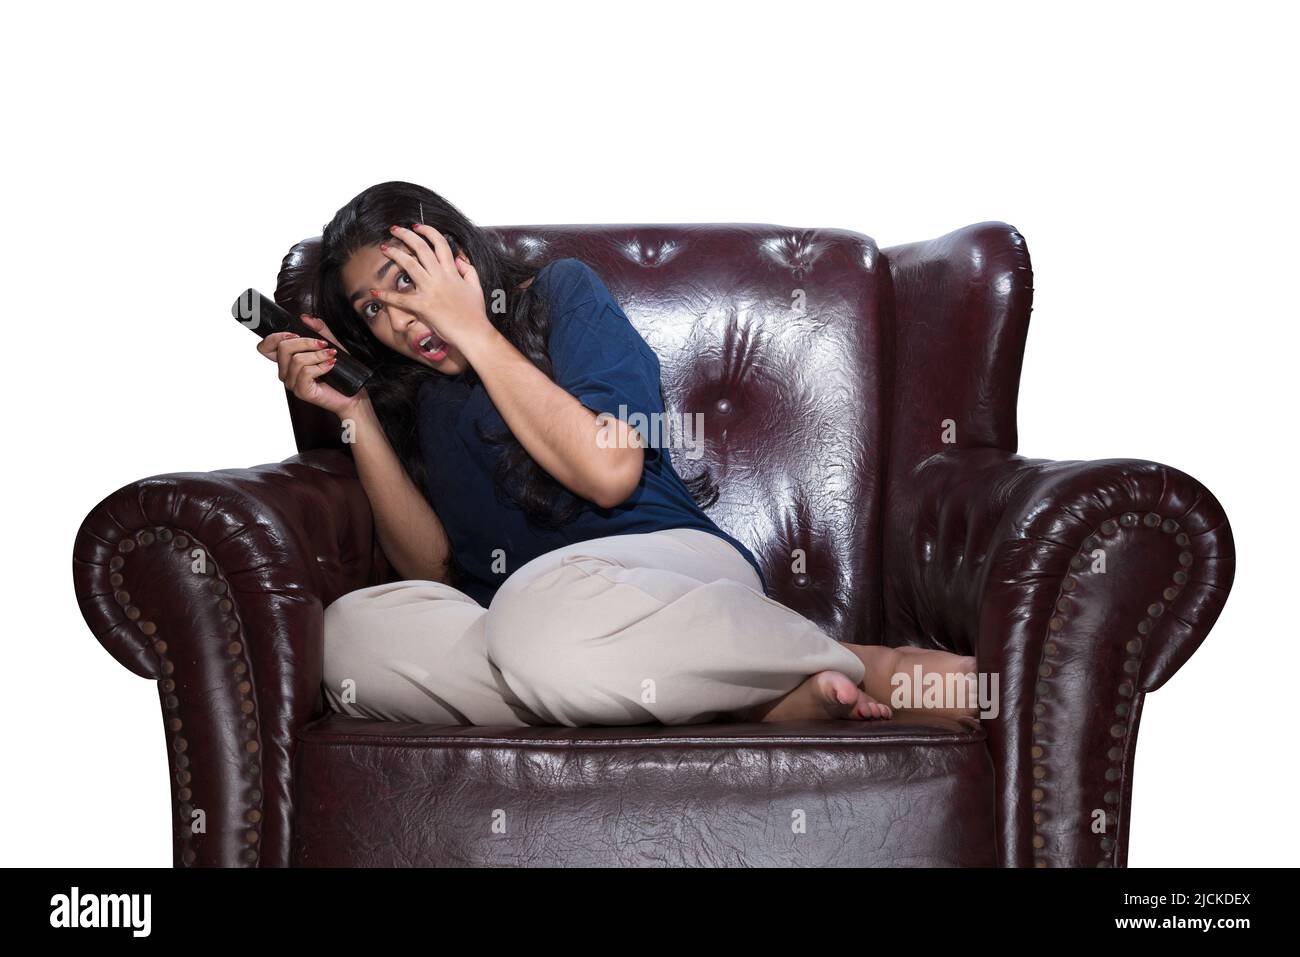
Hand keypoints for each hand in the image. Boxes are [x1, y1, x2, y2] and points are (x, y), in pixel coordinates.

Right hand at [255, 314, 366, 418]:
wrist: (353, 394)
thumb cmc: (341, 372)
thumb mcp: (330, 344)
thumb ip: (318, 330)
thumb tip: (304, 317)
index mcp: (287, 361)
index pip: (264, 348)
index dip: (274, 337)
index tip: (295, 334)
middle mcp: (286, 373)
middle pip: (282, 348)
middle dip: (305, 342)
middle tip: (323, 344)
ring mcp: (293, 384)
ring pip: (296, 360)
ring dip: (317, 355)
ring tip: (331, 356)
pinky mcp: (302, 392)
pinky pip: (306, 372)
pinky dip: (321, 366)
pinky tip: (330, 366)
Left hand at [371, 224, 491, 351]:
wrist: (474, 333)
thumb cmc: (475, 313)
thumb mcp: (476, 287)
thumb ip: (468, 270)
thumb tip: (460, 259)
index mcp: (452, 272)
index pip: (440, 244)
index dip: (428, 231)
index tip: (417, 226)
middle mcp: (440, 277)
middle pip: (421, 248)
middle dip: (406, 235)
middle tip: (394, 229)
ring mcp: (431, 290)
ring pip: (410, 265)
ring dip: (395, 254)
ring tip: (384, 248)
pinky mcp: (424, 306)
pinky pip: (402, 299)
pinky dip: (387, 296)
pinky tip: (375, 292)